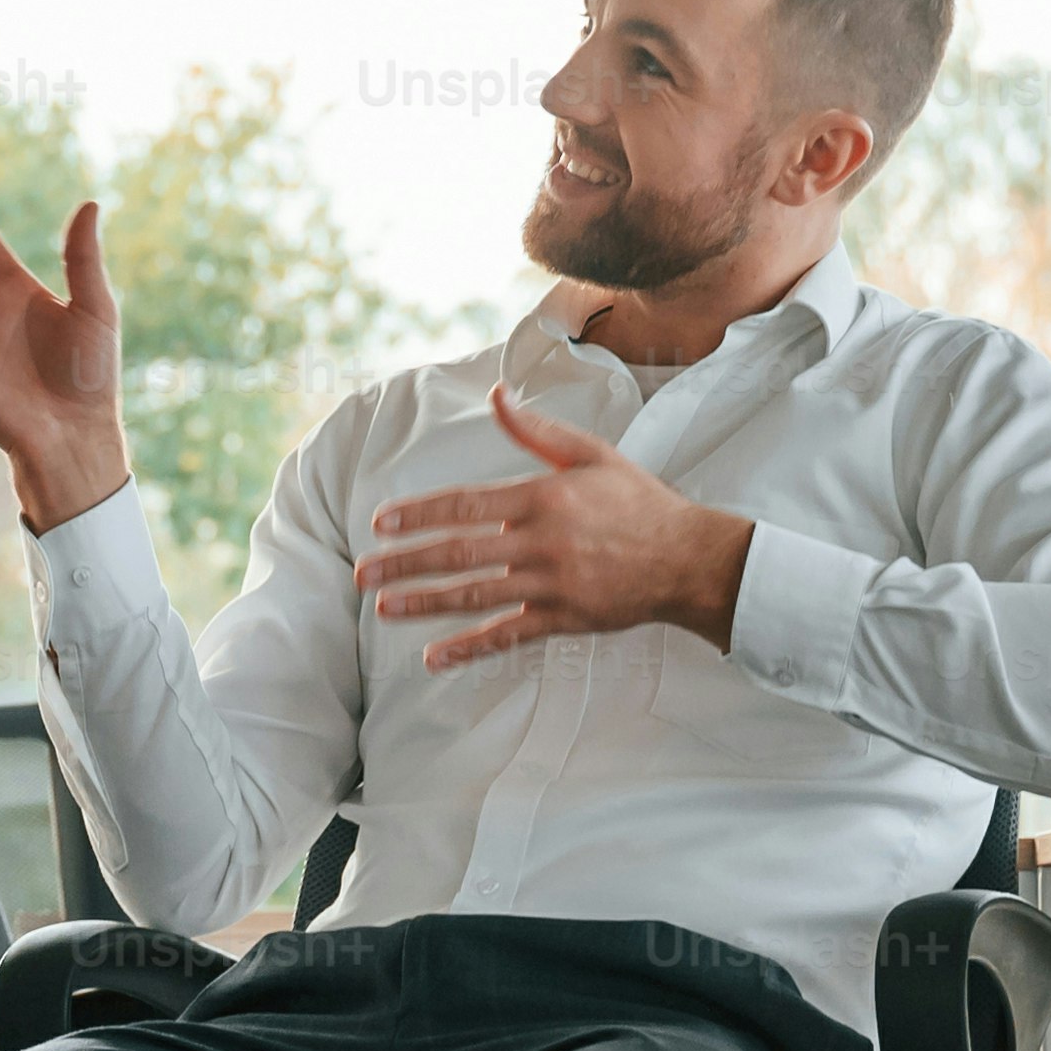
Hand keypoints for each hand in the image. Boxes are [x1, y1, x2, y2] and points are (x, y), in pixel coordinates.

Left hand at [356, 387, 756, 669]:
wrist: (688, 559)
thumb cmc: (638, 503)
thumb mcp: (590, 454)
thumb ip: (535, 430)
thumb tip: (495, 393)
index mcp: (543, 496)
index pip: (466, 504)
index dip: (418, 514)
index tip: (380, 523)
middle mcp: (542, 541)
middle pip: (459, 552)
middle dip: (405, 562)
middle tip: (362, 572)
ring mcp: (552, 584)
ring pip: (475, 595)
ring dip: (425, 602)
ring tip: (384, 607)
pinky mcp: (563, 619)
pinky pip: (508, 635)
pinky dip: (470, 648)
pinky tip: (434, 657)